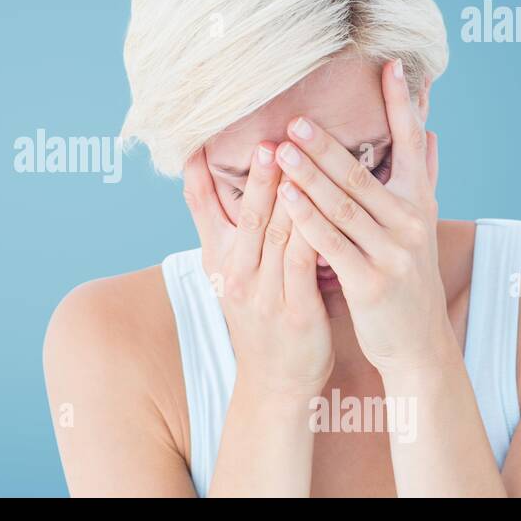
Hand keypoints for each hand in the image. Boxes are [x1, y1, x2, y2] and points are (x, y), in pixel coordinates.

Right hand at [183, 143, 333, 395]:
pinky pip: (302, 261)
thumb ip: (245, 233)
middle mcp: (235, 273)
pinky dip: (309, 230)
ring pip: (274, 232)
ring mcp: (262, 293)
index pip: (200, 207)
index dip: (198, 173)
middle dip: (256, 176)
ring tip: (295, 159)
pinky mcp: (294, 310)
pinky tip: (322, 206)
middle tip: (267, 138)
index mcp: (219, 261)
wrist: (275, 383)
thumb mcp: (239, 276)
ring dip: (285, 194)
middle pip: (244, 214)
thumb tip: (250, 185)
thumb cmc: (264, 320)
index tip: (198, 137)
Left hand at [274, 58, 453, 373]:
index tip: (390, 65)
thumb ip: (422, 177)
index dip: (402, 105)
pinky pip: (332, 244)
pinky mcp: (371, 282)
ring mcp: (392, 253)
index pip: (413, 144)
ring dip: (309, 176)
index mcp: (420, 203)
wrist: (417, 345)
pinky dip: (307, 220)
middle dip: (328, 145)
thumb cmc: (407, 279)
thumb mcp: (419, 227)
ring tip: (279, 150)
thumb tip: (432, 132)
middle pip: (363, 175)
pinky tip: (284, 199)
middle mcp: (410, 223)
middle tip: (296, 117)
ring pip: (343, 207)